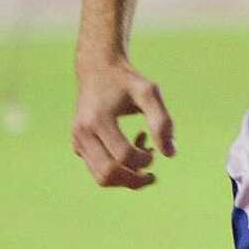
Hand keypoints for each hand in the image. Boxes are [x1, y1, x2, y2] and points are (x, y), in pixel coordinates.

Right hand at [72, 58, 175, 189]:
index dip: (144, 160)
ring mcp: (77, 141)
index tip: (153, 151)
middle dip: (134, 180)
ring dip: (126, 178)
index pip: (123, 156)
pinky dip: (117, 170)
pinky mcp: (77, 146)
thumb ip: (162, 121)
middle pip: (107, 174)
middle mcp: (83, 133)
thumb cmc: (127, 80)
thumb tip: (170, 154)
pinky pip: (98, 170)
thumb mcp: (149, 92)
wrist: (97, 69)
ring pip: (101, 178)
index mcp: (98, 119)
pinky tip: (129, 151)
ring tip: (142, 161)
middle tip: (152, 175)